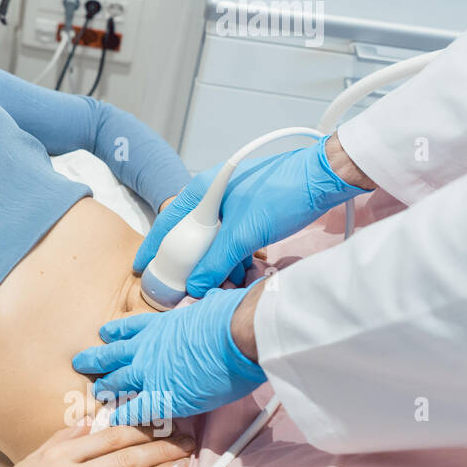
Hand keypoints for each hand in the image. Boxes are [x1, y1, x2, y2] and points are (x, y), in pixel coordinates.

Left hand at [71, 286, 266, 424]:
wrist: (237, 334)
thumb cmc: (232, 317)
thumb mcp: (213, 304)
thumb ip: (209, 305)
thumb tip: (217, 298)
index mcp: (161, 324)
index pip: (131, 328)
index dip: (117, 332)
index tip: (105, 333)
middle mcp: (148, 347)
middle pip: (114, 353)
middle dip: (96, 358)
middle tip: (80, 361)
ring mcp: (151, 371)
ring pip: (118, 380)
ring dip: (106, 387)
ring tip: (95, 391)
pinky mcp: (162, 395)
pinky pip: (136, 408)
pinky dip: (124, 414)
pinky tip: (114, 419)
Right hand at [133, 135, 368, 297]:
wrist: (325, 179)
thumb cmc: (281, 195)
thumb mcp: (244, 234)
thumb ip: (216, 262)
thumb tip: (195, 287)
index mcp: (201, 191)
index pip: (167, 222)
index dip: (153, 247)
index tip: (141, 267)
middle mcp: (213, 196)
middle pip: (191, 235)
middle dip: (192, 263)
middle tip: (188, 285)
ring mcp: (233, 204)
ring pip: (214, 240)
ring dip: (217, 263)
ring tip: (222, 285)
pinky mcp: (252, 212)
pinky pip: (232, 239)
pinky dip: (234, 257)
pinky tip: (241, 274)